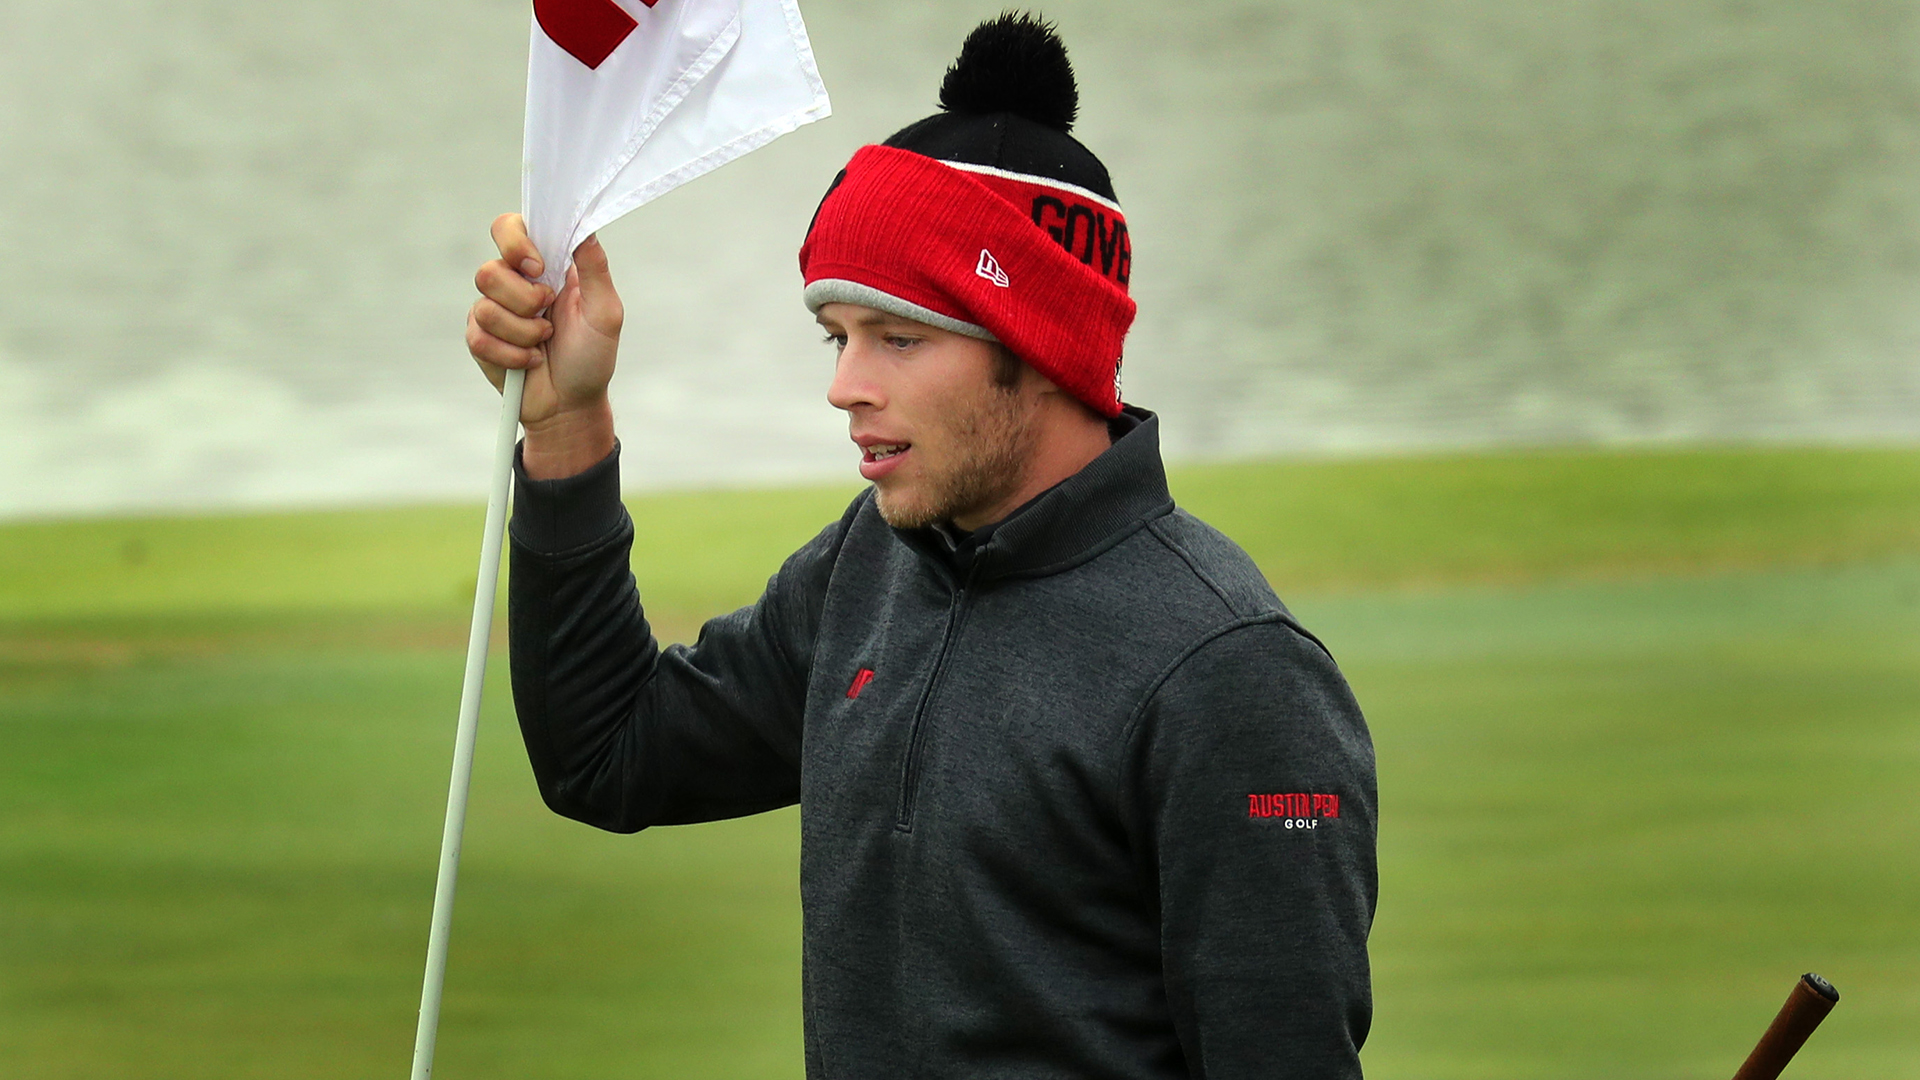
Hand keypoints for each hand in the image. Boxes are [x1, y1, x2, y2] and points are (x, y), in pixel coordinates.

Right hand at [466, 213, 621, 478]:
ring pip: (485, 307)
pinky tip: (530, 361)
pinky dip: (513, 354)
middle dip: (523, 300)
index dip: (515, 241)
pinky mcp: (480, 340)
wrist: (572, 405)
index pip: (510, 228)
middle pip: (489, 270)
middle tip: (548, 314)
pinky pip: (480, 337)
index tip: (538, 268)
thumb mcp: (605, 312)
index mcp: (543, 267)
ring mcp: (493, 311)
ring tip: (544, 343)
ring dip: (524, 332)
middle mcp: (513, 283)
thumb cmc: (592, 357)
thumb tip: (585, 228)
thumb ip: (595, 268)